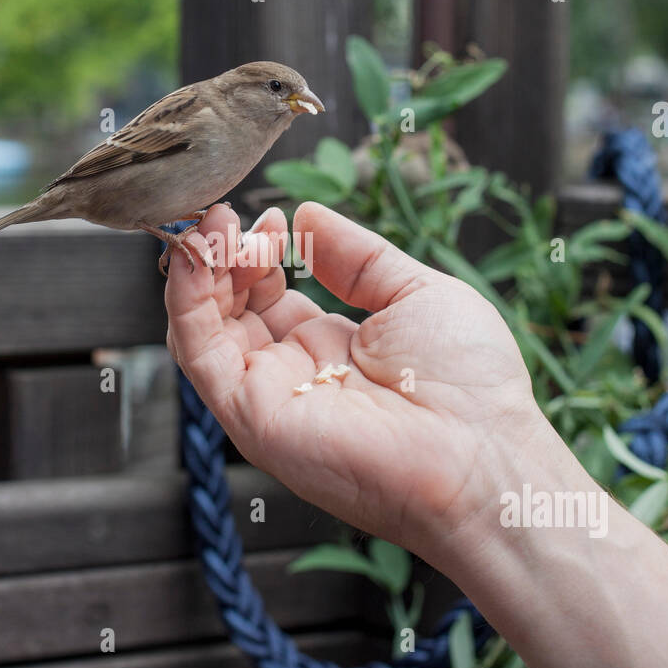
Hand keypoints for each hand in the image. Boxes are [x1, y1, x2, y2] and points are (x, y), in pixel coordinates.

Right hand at [165, 202, 547, 566]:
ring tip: (215, 227)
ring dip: (199, 271)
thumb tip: (306, 215)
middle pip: (227, 308)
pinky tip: (198, 258)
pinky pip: (199, 355)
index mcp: (330, 348)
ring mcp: (266, 396)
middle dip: (224, 254)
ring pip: (203, 329)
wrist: (481, 452)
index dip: (259, 251)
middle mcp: (290, 374)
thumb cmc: (470, 384)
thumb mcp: (414, 292)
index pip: (265, 295)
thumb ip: (357, 256)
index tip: (274, 217)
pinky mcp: (250, 415)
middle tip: (232, 217)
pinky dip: (186, 302)